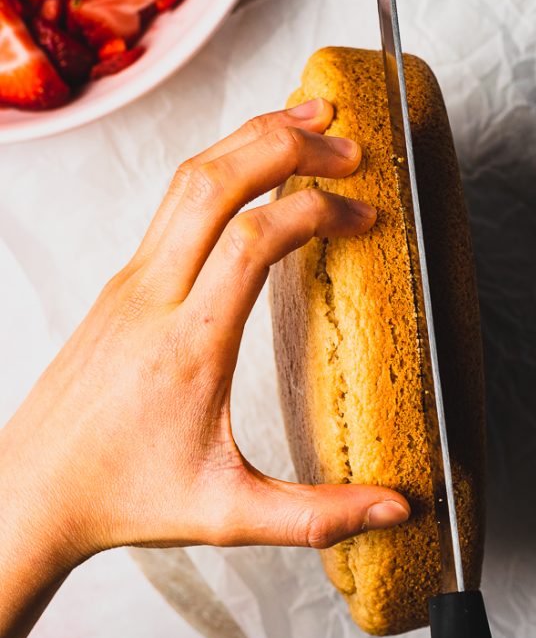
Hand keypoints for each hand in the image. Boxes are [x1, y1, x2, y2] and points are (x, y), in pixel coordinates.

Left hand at [0, 98, 409, 637]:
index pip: (253, 239)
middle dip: (286, 145)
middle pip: (215, 181)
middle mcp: (152, 296)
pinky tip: (250, 168)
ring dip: (249, 140)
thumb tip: (398, 510)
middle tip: (347, 145)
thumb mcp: (228, 513)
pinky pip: (172, 200)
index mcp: (187, 344)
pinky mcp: (122, 283)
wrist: (32, 492)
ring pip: (187, 178)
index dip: (317, 212)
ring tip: (305, 122)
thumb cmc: (122, 497)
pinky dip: (220, 165)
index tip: (364, 218)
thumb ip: (318, 515)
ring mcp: (131, 282)